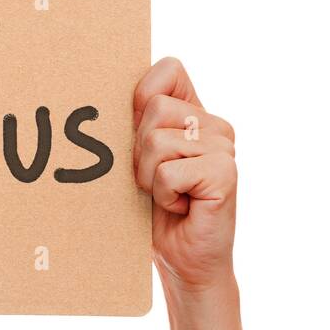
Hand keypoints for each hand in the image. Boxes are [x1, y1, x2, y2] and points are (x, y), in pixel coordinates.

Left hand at [132, 58, 236, 295]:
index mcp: (195, 113)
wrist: (184, 261)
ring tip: (169, 195)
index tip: (140, 135)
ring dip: (149, 178)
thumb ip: (136, 122)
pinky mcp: (225, 173)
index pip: (168, 69)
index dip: (143, 97)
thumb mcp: (139, 159)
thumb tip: (105, 88)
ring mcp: (224, 147)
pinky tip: (182, 207)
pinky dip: (163, 195)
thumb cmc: (156, 211)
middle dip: (139, 152)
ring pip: (157, 141)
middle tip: (156, 180)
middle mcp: (215, 125)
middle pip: (154, 109)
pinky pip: (169, 171)